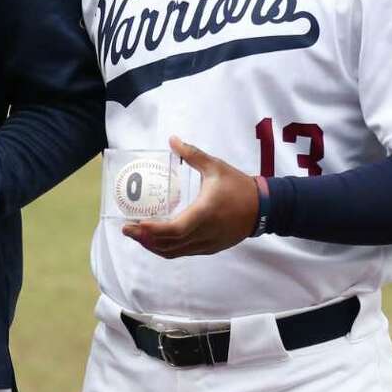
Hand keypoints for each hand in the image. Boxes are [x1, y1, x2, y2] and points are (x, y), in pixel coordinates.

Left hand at [122, 136, 261, 257]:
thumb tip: (172, 139)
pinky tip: (156, 240)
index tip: (136, 224)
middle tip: (126, 229)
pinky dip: (167, 248)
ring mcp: (208, 244)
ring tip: (137, 235)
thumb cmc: (238, 186)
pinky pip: (184, 252)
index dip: (153, 230)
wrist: (265, 207)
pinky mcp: (211, 248)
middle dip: (144, 239)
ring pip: (175, 252)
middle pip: (169, 244)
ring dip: (153, 246)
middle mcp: (205, 233)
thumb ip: (192, 154)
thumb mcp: (215, 167)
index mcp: (205, 213)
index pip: (175, 229)